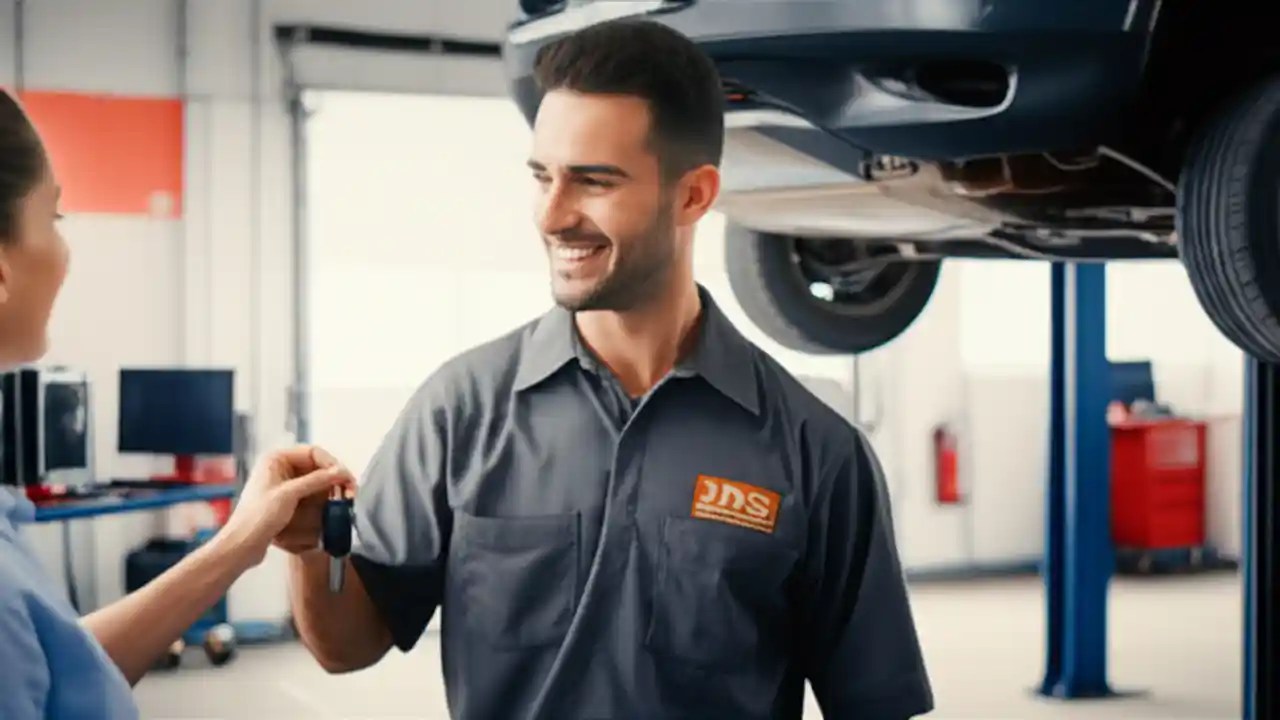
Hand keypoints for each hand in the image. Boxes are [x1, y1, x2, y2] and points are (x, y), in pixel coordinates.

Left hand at [220, 444, 355, 567]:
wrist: (241, 546)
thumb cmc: (260, 516)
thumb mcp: (290, 495)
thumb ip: (317, 480)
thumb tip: (342, 471)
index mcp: (276, 459)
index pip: (313, 452)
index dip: (332, 464)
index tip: (346, 479)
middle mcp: (280, 468)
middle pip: (316, 467)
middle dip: (333, 480)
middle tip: (349, 493)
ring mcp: (283, 485)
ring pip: (315, 482)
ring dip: (329, 491)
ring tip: (343, 503)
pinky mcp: (286, 502)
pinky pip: (309, 496)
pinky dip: (321, 501)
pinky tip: (330, 509)